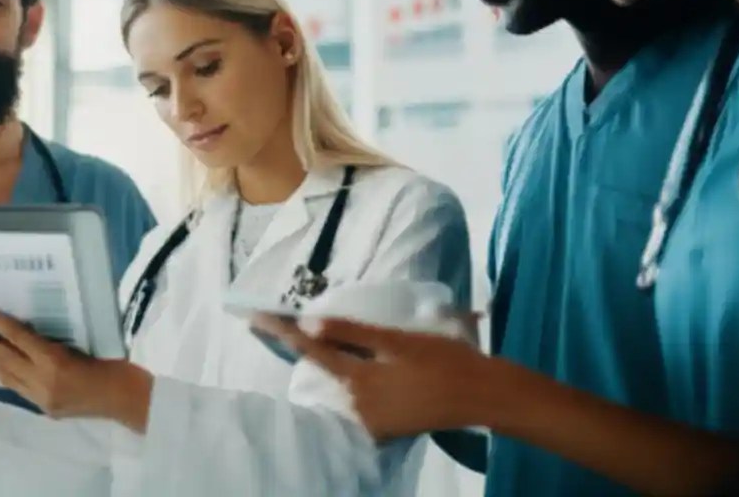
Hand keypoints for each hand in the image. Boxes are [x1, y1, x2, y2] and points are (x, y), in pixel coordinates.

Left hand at [0, 309, 150, 425]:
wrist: (128, 400)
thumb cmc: (115, 364)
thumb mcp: (83, 345)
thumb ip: (54, 342)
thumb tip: (27, 331)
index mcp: (56, 360)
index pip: (18, 337)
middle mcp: (43, 381)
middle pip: (5, 359)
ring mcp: (43, 398)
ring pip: (7, 377)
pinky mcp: (46, 409)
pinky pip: (18, 389)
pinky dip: (3, 376)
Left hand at [253, 316, 497, 440]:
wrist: (484, 396)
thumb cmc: (443, 361)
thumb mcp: (396, 341)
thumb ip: (351, 333)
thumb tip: (307, 324)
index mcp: (358, 383)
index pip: (311, 351)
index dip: (282, 331)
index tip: (254, 315)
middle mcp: (358, 406)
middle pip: (323, 368)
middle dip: (303, 346)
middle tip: (274, 321)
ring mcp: (372, 419)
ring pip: (341, 381)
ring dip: (328, 359)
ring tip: (306, 334)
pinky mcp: (387, 423)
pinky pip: (359, 395)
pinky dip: (350, 375)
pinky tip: (351, 358)